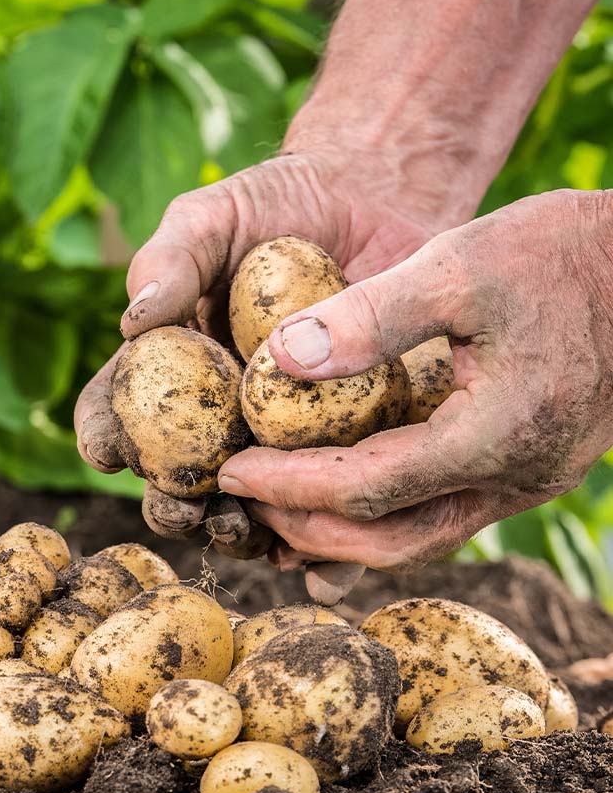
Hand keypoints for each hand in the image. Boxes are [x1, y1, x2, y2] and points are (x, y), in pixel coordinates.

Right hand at [74, 148, 443, 591]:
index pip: (117, 414)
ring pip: (248, 510)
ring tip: (250, 532)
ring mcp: (281, 442)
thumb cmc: (277, 204)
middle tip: (184, 505)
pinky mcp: (346, 450)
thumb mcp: (213, 216)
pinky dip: (323, 551)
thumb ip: (170, 260)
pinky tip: (320, 566)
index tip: (108, 450)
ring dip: (240, 534)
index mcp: (169, 373)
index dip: (104, 438)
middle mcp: (216, 418)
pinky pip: (329, 510)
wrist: (378, 200)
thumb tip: (134, 321)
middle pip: (177, 482)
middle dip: (172, 507)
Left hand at [218, 189, 612, 570]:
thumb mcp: (460, 263)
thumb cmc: (561, 253)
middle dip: (307, 528)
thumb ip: (371, 315)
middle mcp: (514, 479)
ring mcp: (525, 482)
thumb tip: (280, 360)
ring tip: (278, 513)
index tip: (231, 472)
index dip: (289, 486)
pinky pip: (440, 515)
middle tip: (245, 502)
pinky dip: (381, 516)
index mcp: (495, 435)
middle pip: (389, 540)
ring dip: (342, 535)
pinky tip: (339, 497)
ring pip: (418, 540)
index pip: (366, 488)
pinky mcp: (525, 470)